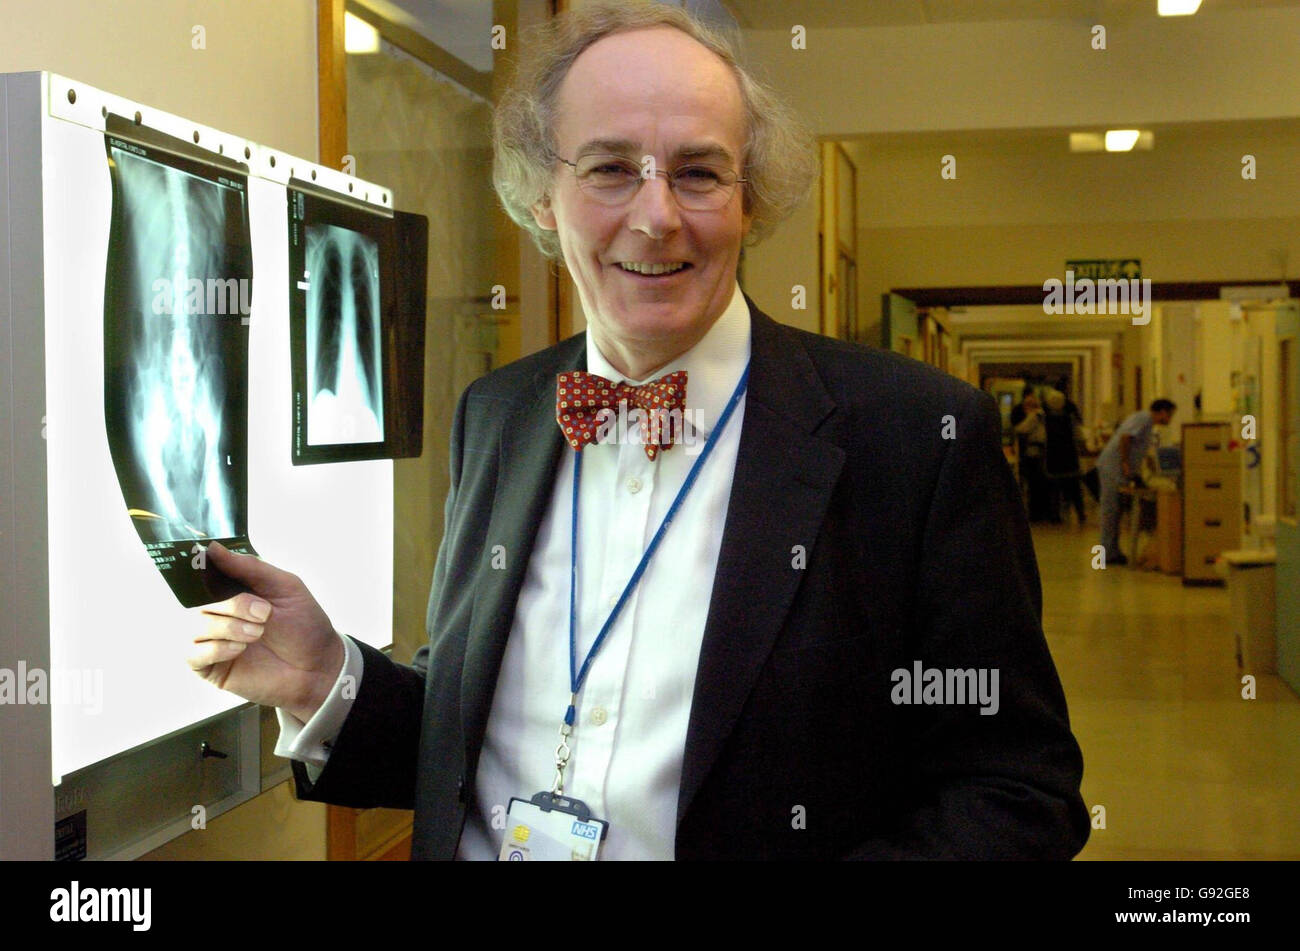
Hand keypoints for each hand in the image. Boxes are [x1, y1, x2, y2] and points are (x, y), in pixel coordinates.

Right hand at [187, 541, 344, 722]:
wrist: (320, 667)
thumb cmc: (305, 626)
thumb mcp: (285, 587)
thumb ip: (250, 568)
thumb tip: (213, 548)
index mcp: (233, 591)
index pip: (203, 575)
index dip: (201, 568)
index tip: (205, 559)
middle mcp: (218, 614)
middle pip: (198, 600)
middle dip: (232, 605)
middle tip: (264, 614)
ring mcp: (212, 641)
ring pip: (194, 625)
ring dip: (227, 627)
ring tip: (257, 634)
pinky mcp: (211, 668)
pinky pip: (192, 654)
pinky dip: (216, 648)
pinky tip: (240, 650)